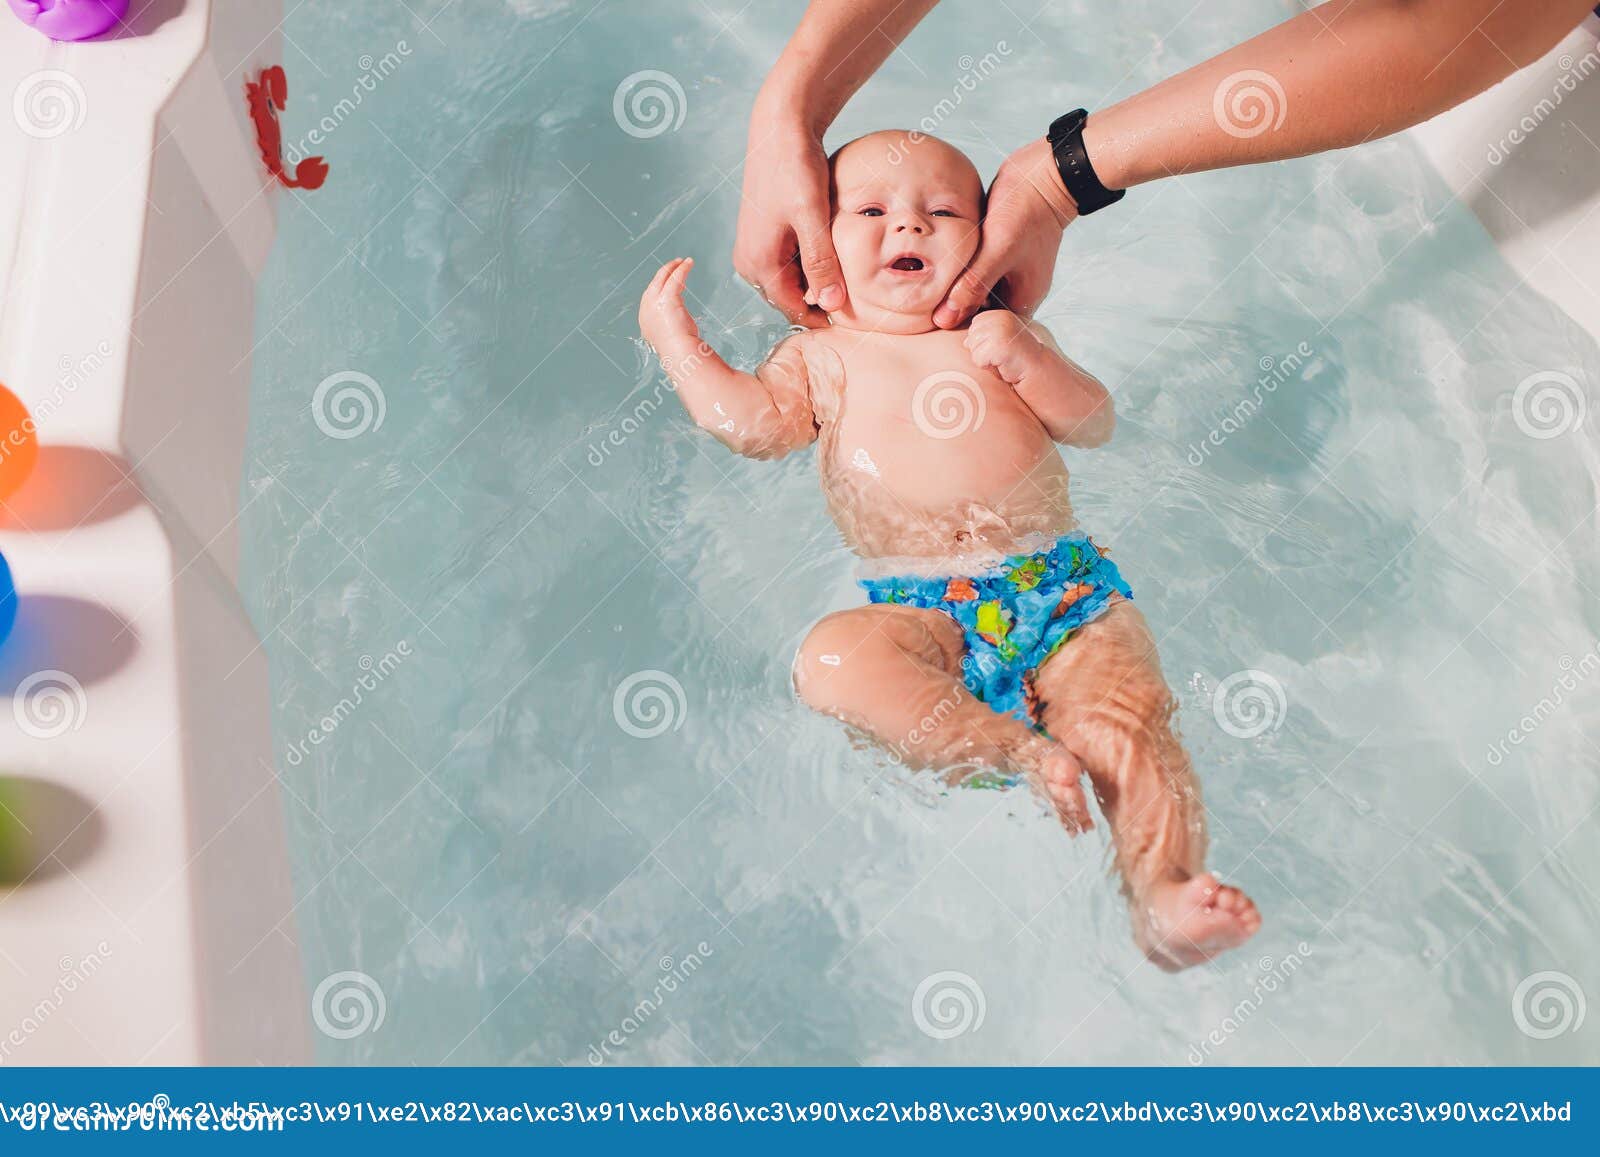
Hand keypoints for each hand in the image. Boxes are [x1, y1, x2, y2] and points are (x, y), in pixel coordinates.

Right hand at [638, 258, 701, 353]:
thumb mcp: (669, 337)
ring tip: (683, 262)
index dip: (661, 286)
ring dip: (673, 268)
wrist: (677, 351)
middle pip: (654, 283)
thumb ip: (670, 328)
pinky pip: (675, 278)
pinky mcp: (667, 298)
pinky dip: (682, 269)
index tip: (671, 282)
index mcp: (645, 318)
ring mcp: (655, 302)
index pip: (651, 296)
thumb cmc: (678, 349)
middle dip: (664, 272)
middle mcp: (647, 308)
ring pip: (663, 278)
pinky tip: (689, 263)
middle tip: (675, 264)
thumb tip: (680, 329)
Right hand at [732, 108, 845, 326]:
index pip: (793, 309)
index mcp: (758, 263)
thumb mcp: (812, 217)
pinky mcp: (764, 234)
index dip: (824, 315)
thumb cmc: (794, 167)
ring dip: (818, 277)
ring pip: (792, 279)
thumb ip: (821, 263)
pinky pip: (789, 261)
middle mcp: (750, 261)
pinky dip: (811, 260)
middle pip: (792, 297)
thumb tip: (831, 304)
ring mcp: (755, 248)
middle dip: (822, 297)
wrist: (780, 127)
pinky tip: (834, 247)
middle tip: (860, 293)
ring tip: (850, 268)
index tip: (857, 315)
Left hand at [934, 137, 1076, 328]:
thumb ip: (972, 286)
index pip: (986, 328)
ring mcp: (1009, 273)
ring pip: (974, 289)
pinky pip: (975, 270)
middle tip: (923, 298)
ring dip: (955, 285)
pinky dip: (961, 268)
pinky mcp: (999, 255)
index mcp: (1023, 300)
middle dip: (954, 305)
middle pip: (978, 311)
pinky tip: (943, 260)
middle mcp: (1017, 290)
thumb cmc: (1025, 211)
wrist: (1043, 174)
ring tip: (928, 278)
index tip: (933, 318)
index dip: (960, 326)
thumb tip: (944, 321)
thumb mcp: (996, 251)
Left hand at [963, 309, 1044, 384]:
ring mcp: (1000, 330)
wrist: (1036, 369)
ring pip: (972, 348)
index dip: (983, 341)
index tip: (1000, 347)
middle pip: (970, 336)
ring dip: (984, 359)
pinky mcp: (999, 344)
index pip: (974, 326)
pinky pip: (978, 359)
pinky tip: (1002, 364)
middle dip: (981, 349)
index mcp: (1000, 314)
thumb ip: (984, 335)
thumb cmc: (1016, 357)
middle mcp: (1000, 317)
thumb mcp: (999, 341)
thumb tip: (965, 342)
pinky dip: (987, 366)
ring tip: (1001, 359)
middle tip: (1000, 354)